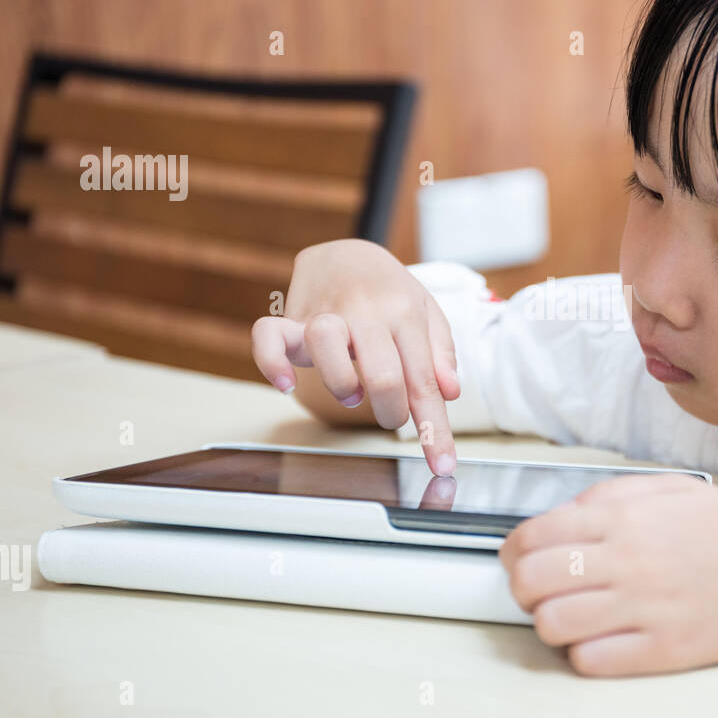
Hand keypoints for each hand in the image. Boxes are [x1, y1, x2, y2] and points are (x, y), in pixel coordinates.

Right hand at [251, 239, 460, 475]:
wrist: (346, 251)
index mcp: (405, 314)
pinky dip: (271, 363)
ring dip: (342, 385)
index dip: (434, 430)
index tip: (442, 465)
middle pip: (383, 374)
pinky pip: (267, 336)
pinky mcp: (292, 319)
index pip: (424, 382)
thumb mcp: (428, 314)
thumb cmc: (390, 291)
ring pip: (327, 346)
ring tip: (353, 392)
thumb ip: (441, 354)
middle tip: (391, 415)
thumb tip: (450, 392)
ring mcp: (326, 314)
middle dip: (391, 412)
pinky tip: (286, 384)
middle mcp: (366, 312)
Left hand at [499, 473, 717, 675]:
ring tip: (572, 620)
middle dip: (523, 589)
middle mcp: (627, 561)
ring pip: (552, 624)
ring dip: (551, 624)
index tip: (522, 560)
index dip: (513, 553)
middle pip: (530, 581)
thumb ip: (610, 494)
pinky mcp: (664, 649)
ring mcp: (645, 607)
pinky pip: (591, 659)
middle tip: (542, 592)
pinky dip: (584, 654)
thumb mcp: (671, 488)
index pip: (532, 536)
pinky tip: (602, 642)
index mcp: (623, 518)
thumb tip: (563, 516)